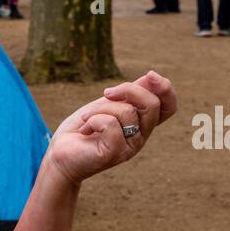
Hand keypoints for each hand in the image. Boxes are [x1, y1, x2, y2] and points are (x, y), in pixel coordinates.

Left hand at [46, 71, 175, 187]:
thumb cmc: (83, 128)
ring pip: (127, 112)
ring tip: (86, 119)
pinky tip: (85, 130)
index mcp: (142, 123)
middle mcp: (141, 136)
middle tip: (106, 93)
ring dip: (100, 108)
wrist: (61, 155)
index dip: (166, 89)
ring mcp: (130, 147)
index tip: (149, 75)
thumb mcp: (107, 104)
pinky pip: (110, 124)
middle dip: (128, 90)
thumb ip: (129, 94)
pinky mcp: (115, 154)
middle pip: (152, 104)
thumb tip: (150, 78)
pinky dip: (93, 120)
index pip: (168, 107)